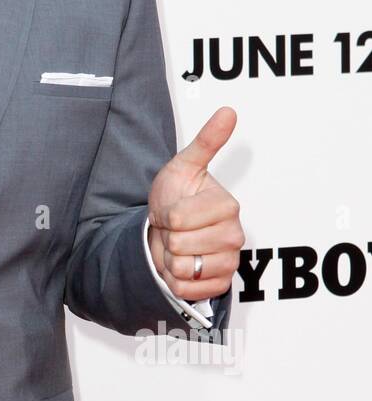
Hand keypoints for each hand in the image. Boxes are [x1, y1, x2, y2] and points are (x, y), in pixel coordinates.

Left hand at [147, 106, 244, 300]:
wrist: (168, 231)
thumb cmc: (175, 198)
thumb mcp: (183, 167)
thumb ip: (206, 142)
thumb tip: (228, 111)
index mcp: (227, 206)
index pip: (178, 219)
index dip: (166, 215)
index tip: (175, 209)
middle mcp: (234, 236)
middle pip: (179, 244)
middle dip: (168, 237)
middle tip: (176, 229)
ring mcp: (229, 263)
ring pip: (183, 268)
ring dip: (171, 259)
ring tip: (179, 246)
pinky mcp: (220, 287)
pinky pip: (186, 289)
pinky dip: (175, 280)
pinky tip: (183, 266)